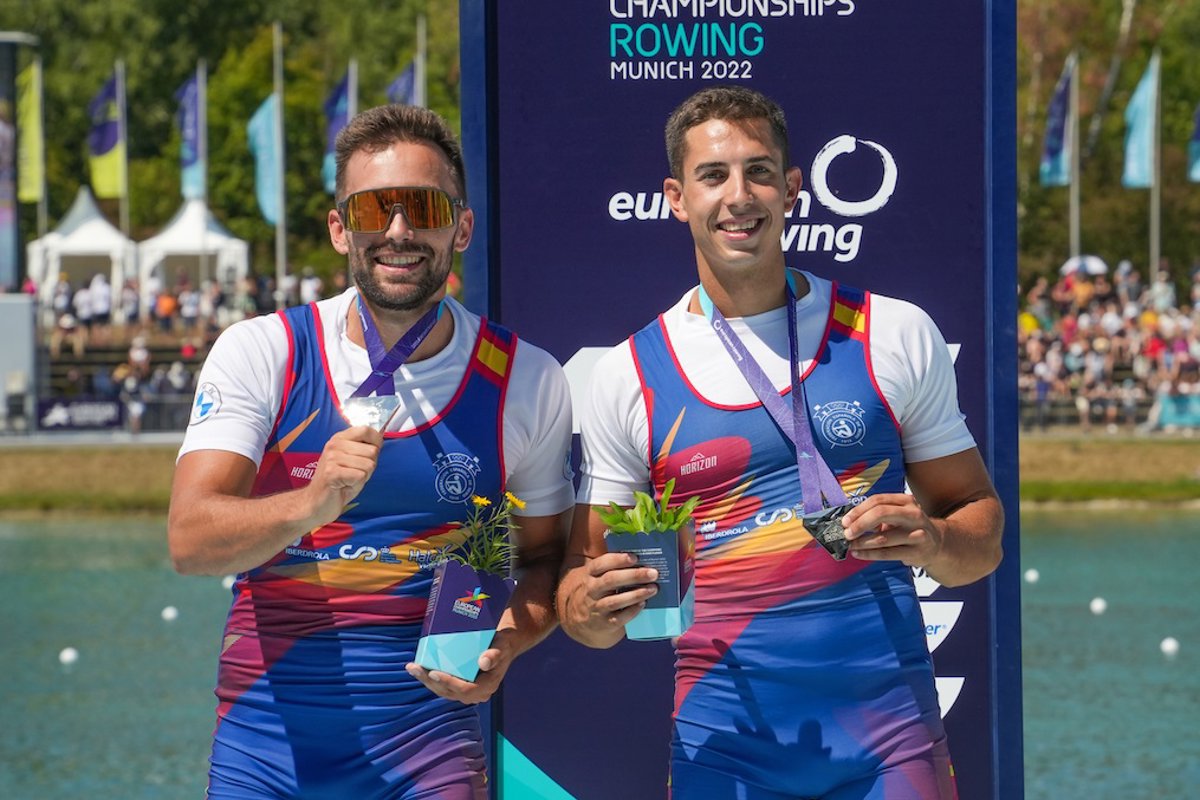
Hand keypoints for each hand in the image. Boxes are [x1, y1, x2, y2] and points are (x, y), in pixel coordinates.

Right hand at [302, 425, 382, 527]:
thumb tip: (380, 441)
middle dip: (369, 466)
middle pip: (372, 451)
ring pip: (369, 464)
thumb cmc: (339, 483)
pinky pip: (361, 476)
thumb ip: (364, 449)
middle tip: (353, 474)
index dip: (376, 443)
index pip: (367, 430)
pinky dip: (357, 484)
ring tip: (348, 480)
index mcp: (340, 438)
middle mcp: (335, 444)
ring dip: (363, 476)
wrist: (316, 503)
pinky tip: (344, 485)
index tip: (368, 456)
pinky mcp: (332, 472)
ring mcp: (332, 458)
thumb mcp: (352, 460)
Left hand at [405, 628, 519, 704]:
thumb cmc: (502, 645)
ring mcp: (467, 691)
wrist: (503, 647)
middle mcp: (477, 693)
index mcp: (487, 686)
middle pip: (449, 692)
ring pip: (443, 690)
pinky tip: (419, 668)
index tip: (434, 672)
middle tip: (415, 668)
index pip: (465, 690)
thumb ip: (494, 654)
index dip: (448, 683)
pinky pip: (442, 685)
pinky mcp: (459, 686)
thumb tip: (484, 662)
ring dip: (426, 680)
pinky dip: (430, 678)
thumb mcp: (501, 646)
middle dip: (430, 681)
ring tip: (412, 668)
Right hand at [560, 552, 658, 644]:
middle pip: (610, 580)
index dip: (618, 560)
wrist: (578, 620)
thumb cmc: (595, 591)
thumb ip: (611, 568)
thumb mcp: (594, 577)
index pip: (601, 564)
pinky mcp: (603, 624)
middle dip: (633, 576)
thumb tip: (641, 561)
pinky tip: (643, 604)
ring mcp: (596, 608)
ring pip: (615, 601)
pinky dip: (632, 611)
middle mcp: (591, 590)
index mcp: (589, 574)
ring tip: (653, 588)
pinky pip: (618, 618)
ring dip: (636, 594)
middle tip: (653, 573)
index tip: (635, 557)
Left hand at [841, 493, 943, 567]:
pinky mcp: (916, 552)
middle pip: (881, 513)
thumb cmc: (909, 527)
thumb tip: (850, 522)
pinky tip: (859, 554)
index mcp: (906, 501)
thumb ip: (877, 514)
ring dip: (862, 542)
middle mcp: (914, 515)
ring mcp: (917, 534)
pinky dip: (869, 554)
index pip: (878, 500)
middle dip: (860, 523)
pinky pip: (888, 554)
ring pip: (883, 538)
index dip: (859, 511)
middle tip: (847, 533)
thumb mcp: (898, 515)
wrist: (937, 545)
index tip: (845, 521)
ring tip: (850, 545)